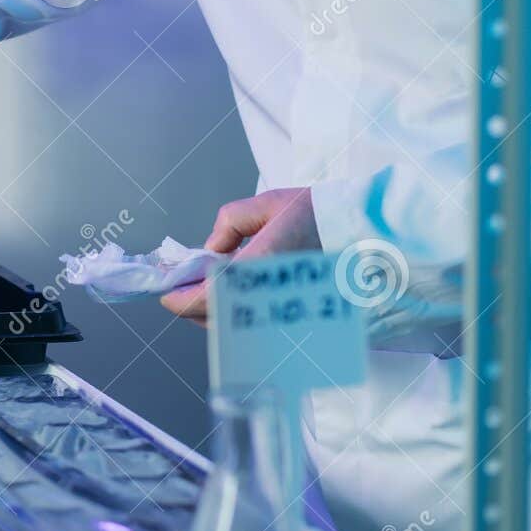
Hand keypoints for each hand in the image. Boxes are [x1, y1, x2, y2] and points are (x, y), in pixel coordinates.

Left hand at [160, 187, 320, 321]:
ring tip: (207, 285)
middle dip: (190, 303)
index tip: (163, 290)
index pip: (204, 297)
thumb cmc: (321, 216)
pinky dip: (234, 314)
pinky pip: (251, 325)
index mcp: (260, 266)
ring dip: (211, 310)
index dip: (177, 298)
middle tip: (180, 284)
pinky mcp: (291, 319)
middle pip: (212, 318)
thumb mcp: (268, 204)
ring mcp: (280, 312)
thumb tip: (211, 249)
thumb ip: (230, 223)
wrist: (366, 235)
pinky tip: (234, 294)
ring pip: (231, 327)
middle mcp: (269, 296)